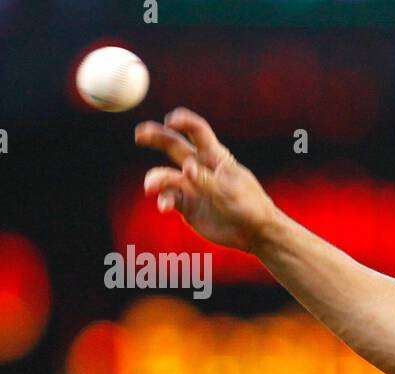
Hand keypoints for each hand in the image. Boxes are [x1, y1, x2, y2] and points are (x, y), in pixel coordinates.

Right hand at [135, 107, 277, 252]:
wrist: (254, 233)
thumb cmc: (249, 206)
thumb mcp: (229, 190)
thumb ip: (206, 179)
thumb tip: (186, 167)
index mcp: (215, 156)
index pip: (198, 131)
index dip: (184, 122)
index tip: (170, 120)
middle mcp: (200, 168)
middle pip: (174, 145)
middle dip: (156, 136)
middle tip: (139, 133)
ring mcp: (191, 186)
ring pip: (166, 175)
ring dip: (156, 178)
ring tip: (150, 187)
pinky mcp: (186, 204)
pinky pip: (168, 198)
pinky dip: (163, 200)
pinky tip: (164, 207)